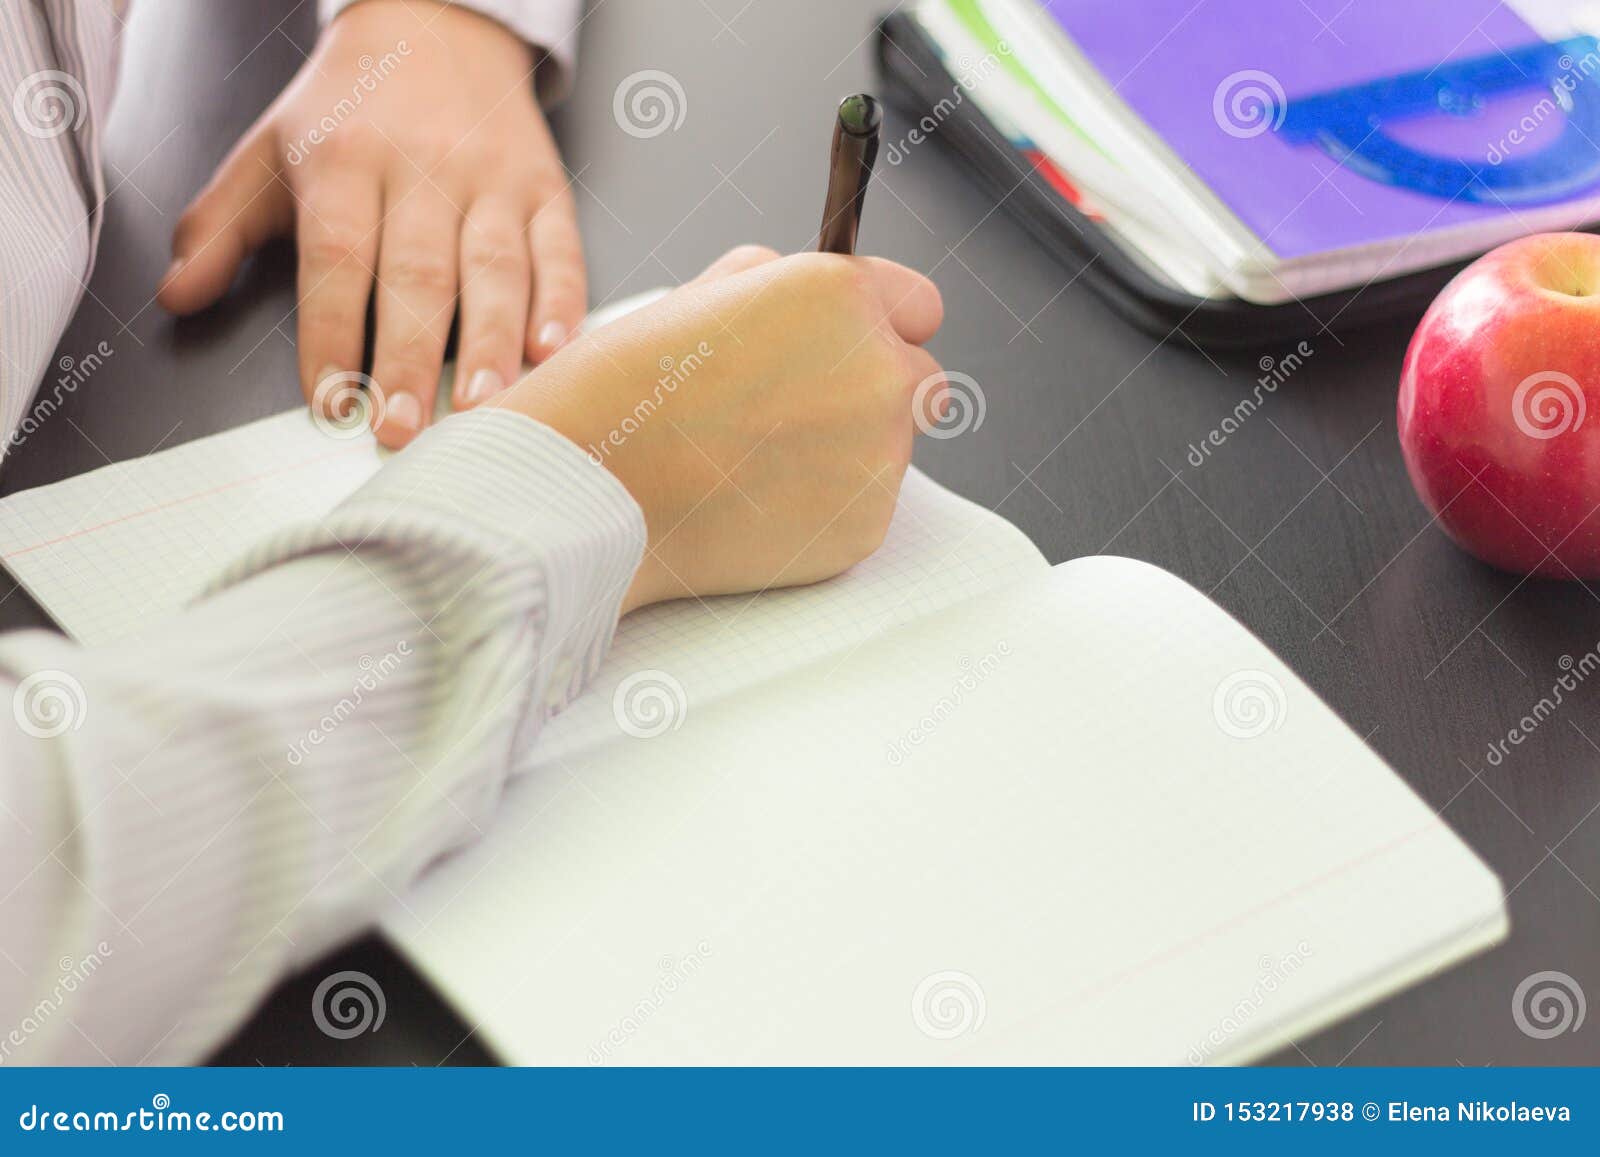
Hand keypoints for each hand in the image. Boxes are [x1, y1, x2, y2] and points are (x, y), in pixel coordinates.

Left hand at [156, 0, 584, 447]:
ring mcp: (493, 181)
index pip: (338, 255)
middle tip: (400, 428)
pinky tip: (549, 352)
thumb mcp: (269, 150)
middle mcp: (425, 168)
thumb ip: (220, 227)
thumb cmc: (350, 107)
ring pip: (496, 270)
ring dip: (489, 345)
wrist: (435, 27)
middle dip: (408, 358)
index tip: (329, 398)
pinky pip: (560, 252)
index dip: (331, 331)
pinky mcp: (546, 190)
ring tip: (479, 407)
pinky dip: (561, 305)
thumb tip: (177, 294)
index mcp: (347, 159)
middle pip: (419, 274)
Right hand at [497, 246, 946, 612]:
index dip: (880, 325)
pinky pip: (863, 508)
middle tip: (791, 413)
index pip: (919, 304)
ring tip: (755, 461)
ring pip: (890, 448)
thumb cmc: (621, 391)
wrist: (591, 490)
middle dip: (870, 391)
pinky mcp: (864, 526)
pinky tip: (755, 503)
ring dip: (846, 451)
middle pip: (918, 379)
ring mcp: (878, 456)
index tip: (852, 345)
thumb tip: (795, 286)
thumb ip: (773, 283)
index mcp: (839, 297)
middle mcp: (877, 371)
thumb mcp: (695, 296)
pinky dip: (824, 509)